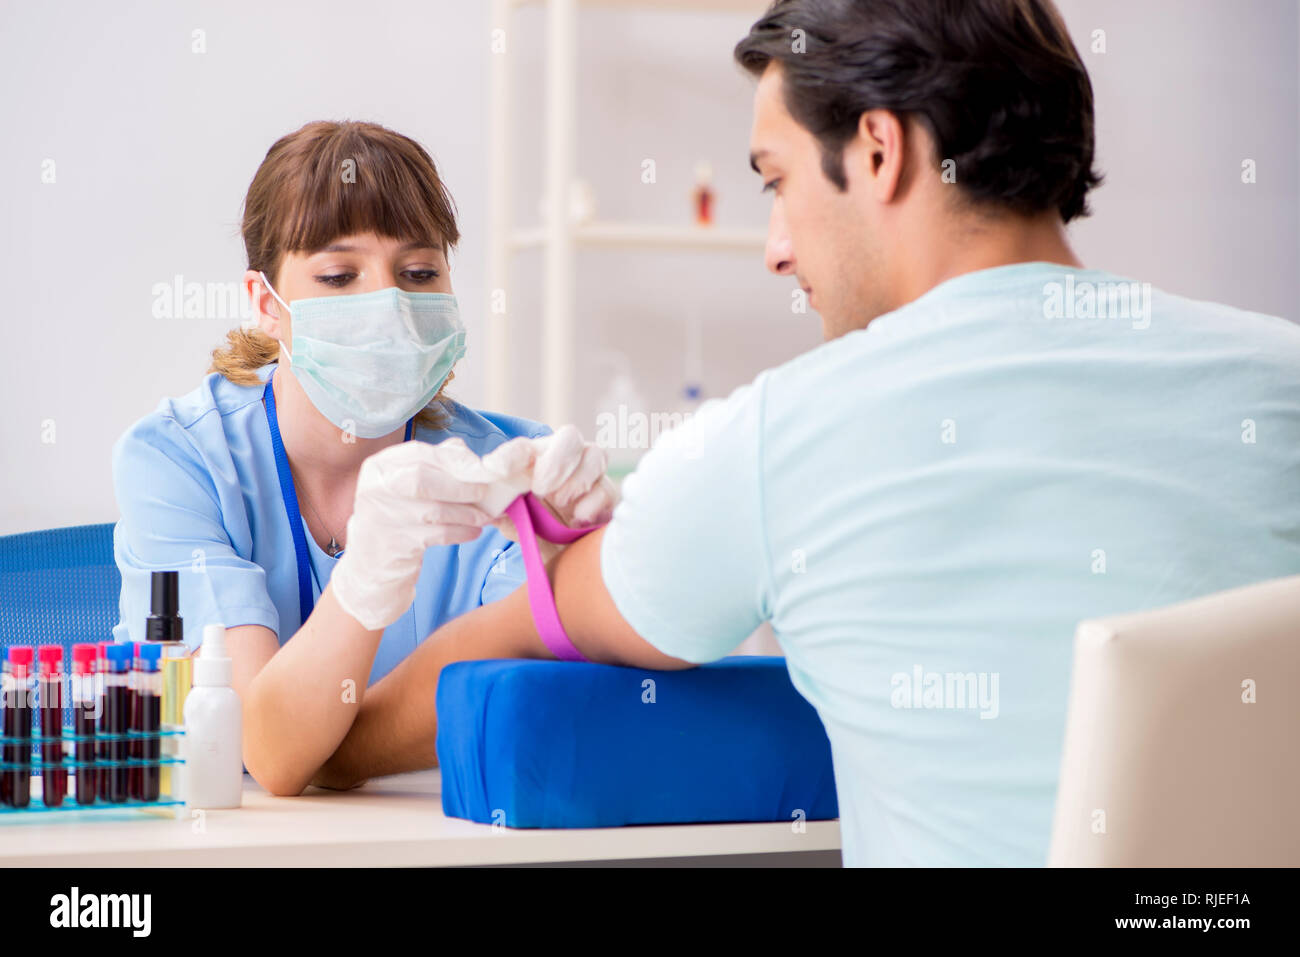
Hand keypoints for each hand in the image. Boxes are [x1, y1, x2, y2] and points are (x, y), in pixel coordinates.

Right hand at [329, 439, 498, 630]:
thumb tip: (468, 458)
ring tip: (484, 516)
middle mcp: (375, 489)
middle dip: (460, 485)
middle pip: (422, 479)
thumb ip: (435, 465)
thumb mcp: (406, 487)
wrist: (373, 563)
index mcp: (379, 467)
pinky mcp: (396, 545)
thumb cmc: (399, 517)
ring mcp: (382, 518)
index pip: (418, 452)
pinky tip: (474, 531)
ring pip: (434, 510)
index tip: (479, 466)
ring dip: (467, 513)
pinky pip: (438, 535)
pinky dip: (462, 532)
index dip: (452, 458)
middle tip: (485, 492)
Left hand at [482, 425, 617, 544]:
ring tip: (560, 502)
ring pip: (596, 455)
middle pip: (569, 437)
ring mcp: (591, 476)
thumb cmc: (535, 528)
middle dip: (556, 460)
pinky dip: (594, 502)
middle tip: (540, 488)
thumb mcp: (512, 521)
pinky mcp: (607, 498)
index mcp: (536, 460)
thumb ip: (503, 512)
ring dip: (576, 478)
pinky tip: (578, 519)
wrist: (562, 553)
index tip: (496, 470)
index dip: (510, 455)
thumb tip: (492, 510)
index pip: (522, 448)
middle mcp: (566, 461)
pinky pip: (608, 490)